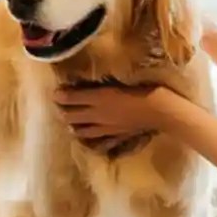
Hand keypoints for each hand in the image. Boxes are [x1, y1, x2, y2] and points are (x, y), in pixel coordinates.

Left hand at [53, 84, 169, 140]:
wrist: (162, 112)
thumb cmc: (146, 88)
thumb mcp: (123, 80)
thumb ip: (105, 81)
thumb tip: (92, 79)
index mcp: (99, 97)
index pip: (72, 98)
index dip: (61, 96)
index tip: (55, 92)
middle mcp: (98, 113)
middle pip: (73, 115)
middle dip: (63, 111)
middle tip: (59, 105)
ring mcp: (106, 127)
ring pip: (81, 129)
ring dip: (73, 124)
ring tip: (69, 121)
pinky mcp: (114, 135)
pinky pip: (96, 137)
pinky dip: (87, 135)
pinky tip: (85, 134)